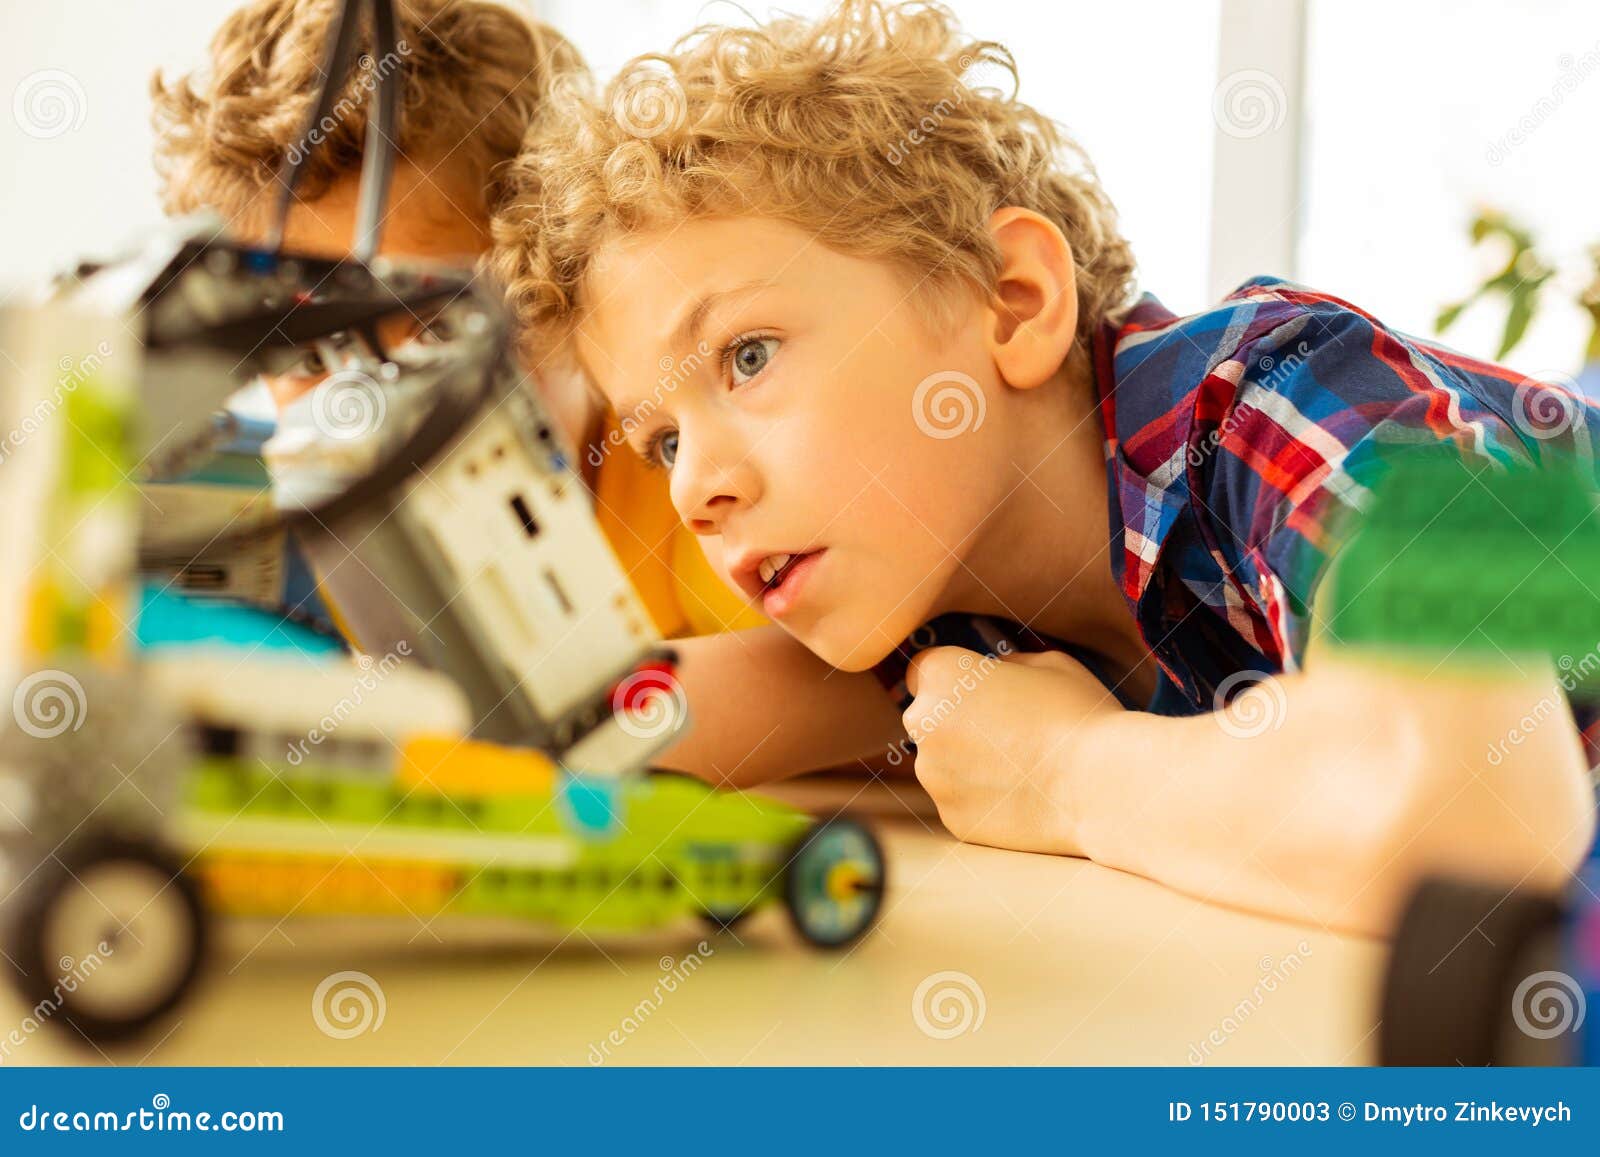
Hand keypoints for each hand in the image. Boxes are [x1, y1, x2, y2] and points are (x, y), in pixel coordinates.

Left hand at [902, 646, 1122, 853]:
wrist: (1101, 784)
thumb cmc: (1079, 716)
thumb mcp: (1048, 664)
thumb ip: (1005, 664)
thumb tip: (995, 673)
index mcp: (941, 676)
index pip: (923, 672)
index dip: (953, 680)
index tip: (977, 692)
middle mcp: (923, 724)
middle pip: (929, 719)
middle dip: (957, 722)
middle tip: (1007, 730)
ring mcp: (934, 776)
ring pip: (943, 764)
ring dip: (968, 763)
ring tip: (1021, 765)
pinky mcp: (952, 817)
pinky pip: (961, 801)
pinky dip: (983, 798)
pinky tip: (1022, 794)